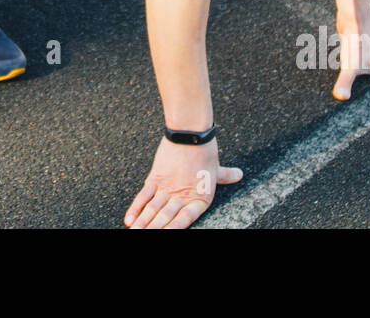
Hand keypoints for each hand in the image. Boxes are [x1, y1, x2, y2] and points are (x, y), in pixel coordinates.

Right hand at [124, 136, 242, 228]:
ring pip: (152, 210)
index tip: (163, 235)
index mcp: (198, 197)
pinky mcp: (156, 178)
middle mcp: (181, 196)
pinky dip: (136, 208)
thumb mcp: (216, 168)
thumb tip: (239, 175)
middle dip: (153, 229)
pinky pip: (144, 196)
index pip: (185, 219)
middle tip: (142, 237)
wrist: (190, 133)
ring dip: (143, 223)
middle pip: (165, 217)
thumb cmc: (205, 149)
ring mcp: (167, 188)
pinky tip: (130, 219)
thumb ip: (225, 176)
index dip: (174, 229)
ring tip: (135, 232)